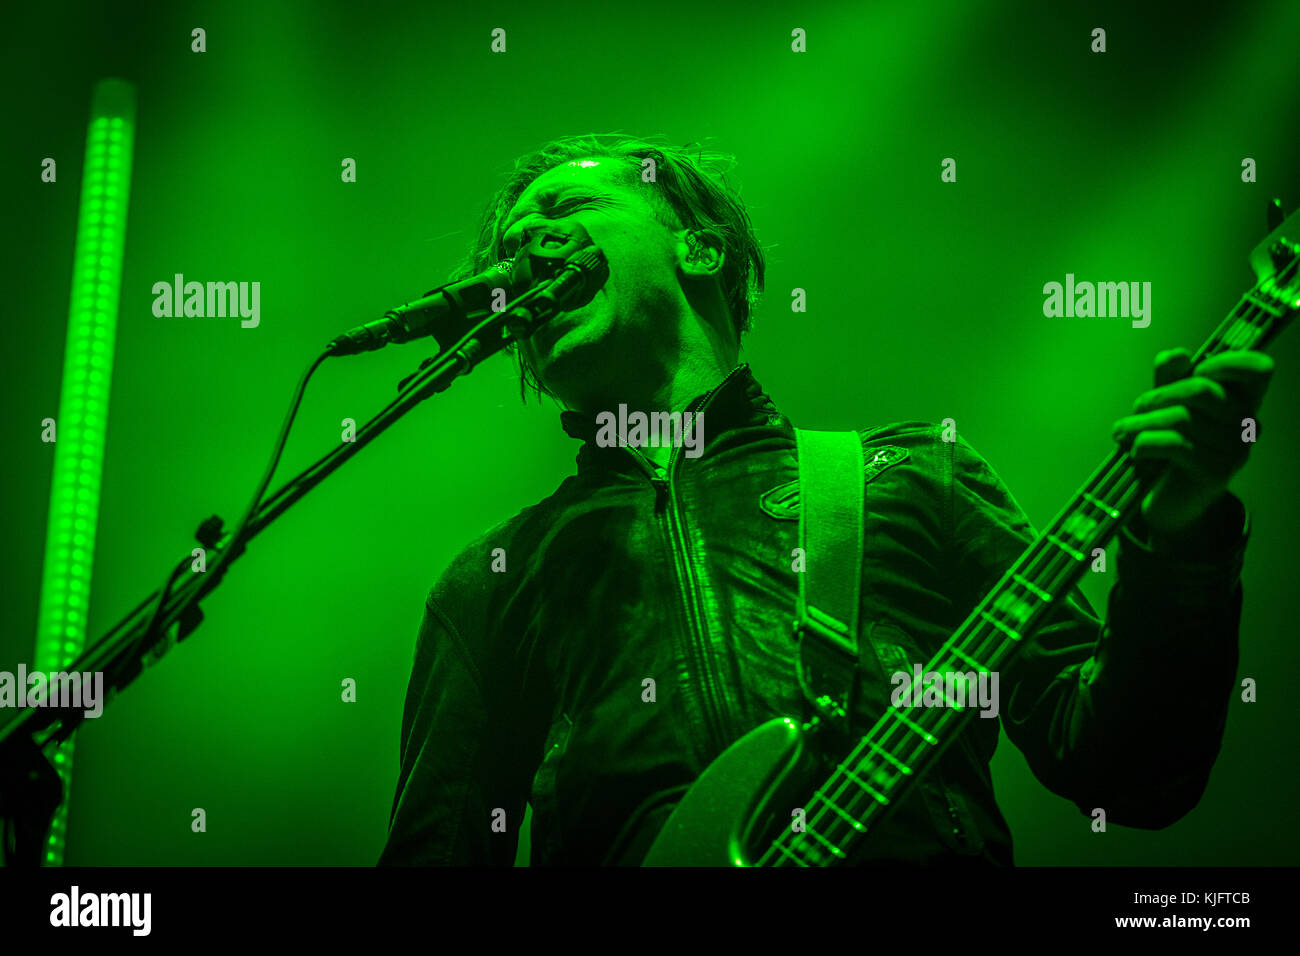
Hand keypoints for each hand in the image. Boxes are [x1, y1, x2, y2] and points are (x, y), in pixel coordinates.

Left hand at [1111, 348, 1272, 536]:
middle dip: (1157, 396)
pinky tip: (1133, 451)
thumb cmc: (1171, 445)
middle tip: (1137, 408)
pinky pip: (1172, 444)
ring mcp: (1235, 451)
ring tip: (1122, 430)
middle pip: (1200, 390)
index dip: (1225, 362)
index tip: (1194, 371)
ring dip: (1140, 423)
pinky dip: (1143, 443)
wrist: (1170, 501)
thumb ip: (1170, 377)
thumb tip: (1175, 355)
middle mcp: (1247, 424)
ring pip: (1179, 419)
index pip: (1258, 369)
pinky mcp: (1216, 473)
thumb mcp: (1167, 405)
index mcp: (1244, 401)